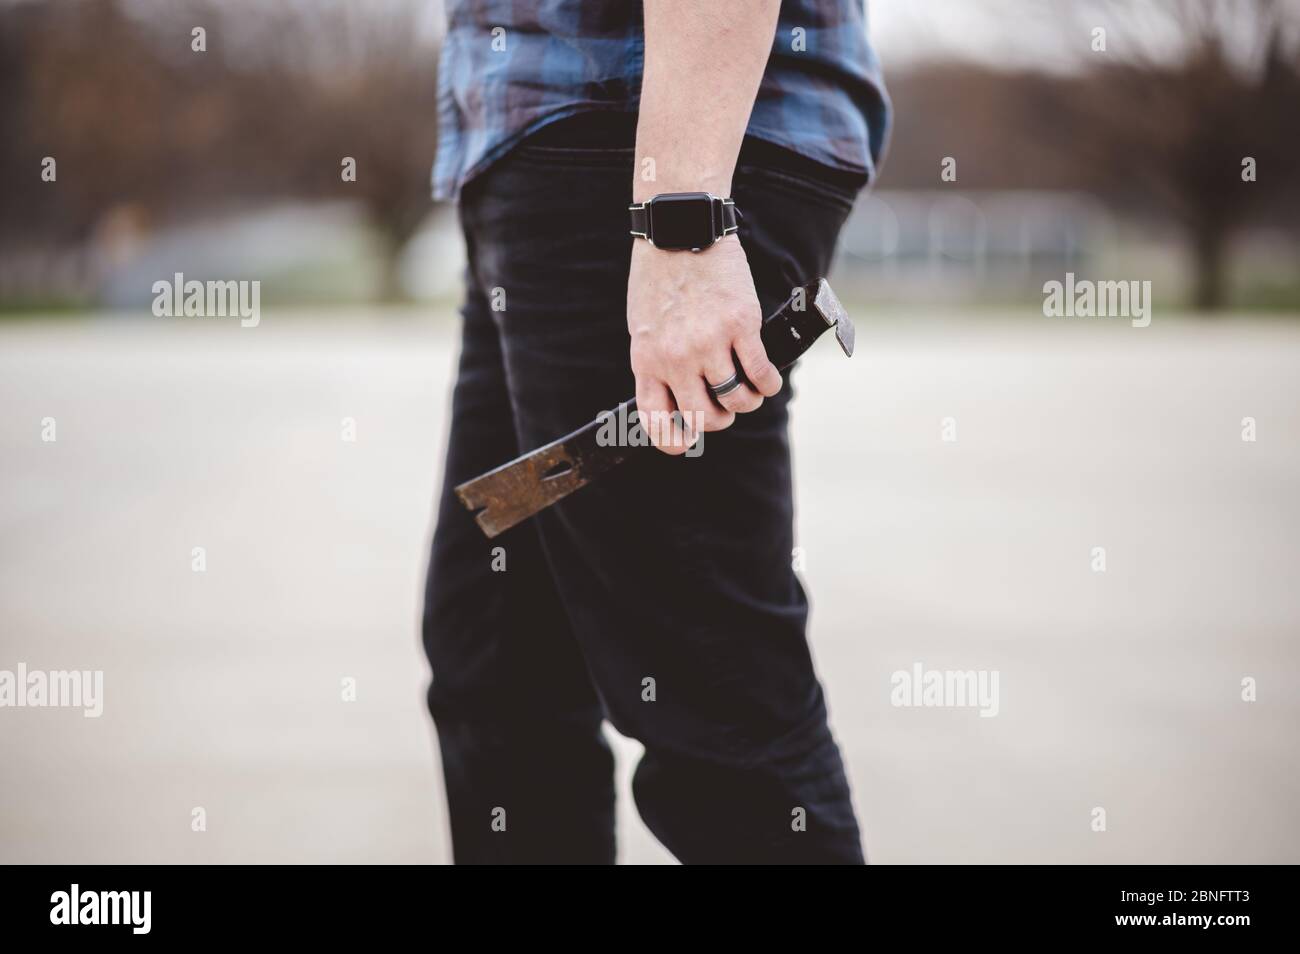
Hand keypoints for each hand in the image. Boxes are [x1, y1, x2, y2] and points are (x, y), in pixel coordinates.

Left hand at [626, 234, 782, 455]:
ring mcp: (709, 344)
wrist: (680, 230)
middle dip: (719, 420)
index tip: (688, 440)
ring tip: (750, 391)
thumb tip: (677, 395)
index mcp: (647, 361)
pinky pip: (760, 373)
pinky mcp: (741, 326)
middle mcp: (676, 359)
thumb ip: (657, 361)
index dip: (675, 441)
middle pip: (704, 418)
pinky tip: (768, 380)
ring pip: (736, 400)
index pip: (657, 421)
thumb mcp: (643, 325)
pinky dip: (768, 383)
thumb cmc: (659, 277)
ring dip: (748, 402)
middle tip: (726, 406)